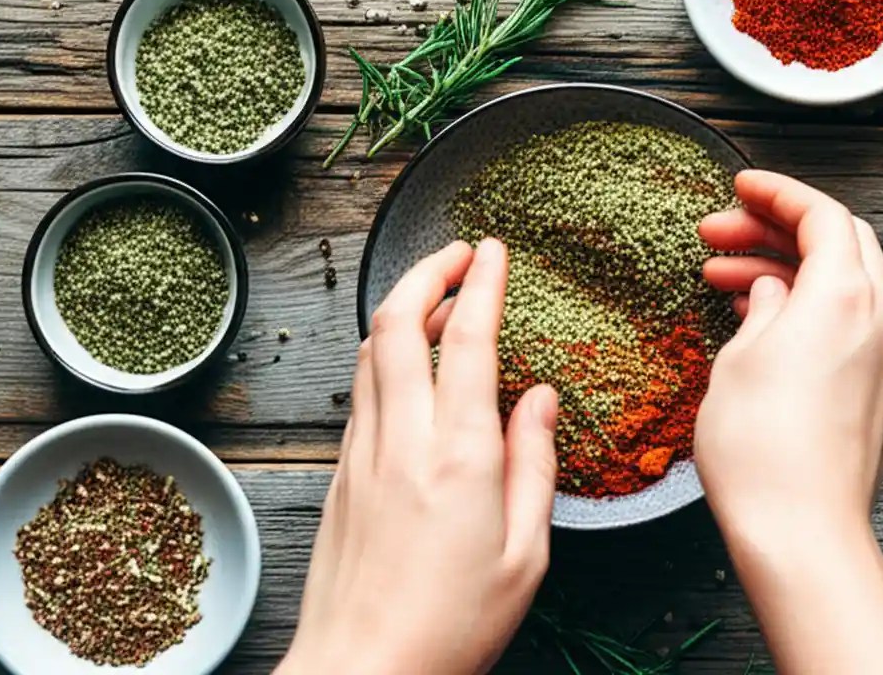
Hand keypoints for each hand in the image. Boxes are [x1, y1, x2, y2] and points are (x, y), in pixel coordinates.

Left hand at [278, 239, 558, 674]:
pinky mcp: (341, 474)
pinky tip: (406, 365)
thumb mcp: (524, 554)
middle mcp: (403, 440)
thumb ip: (534, 466)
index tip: (494, 251)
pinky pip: (359, 389)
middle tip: (457, 252)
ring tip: (436, 298)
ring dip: (400, 307)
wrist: (362, 673)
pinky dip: (382, 353)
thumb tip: (541, 400)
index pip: (467, 339)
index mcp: (460, 457)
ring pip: (368, 350)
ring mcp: (362, 453)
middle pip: (396, 321)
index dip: (481, 283)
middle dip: (426, 270)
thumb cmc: (451, 627)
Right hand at [695, 171, 882, 673]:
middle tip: (718, 237)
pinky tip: (762, 324)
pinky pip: (850, 326)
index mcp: (845, 296)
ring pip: (844, 285)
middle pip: (839, 243)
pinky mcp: (880, 393)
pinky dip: (810, 309)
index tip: (740, 186)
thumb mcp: (740, 360)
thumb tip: (773, 292)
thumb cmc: (762, 451)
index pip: (821, 213)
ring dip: (788, 272)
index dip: (777, 192)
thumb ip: (763, 307)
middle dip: (776, 231)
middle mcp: (880, 319)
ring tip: (723, 283)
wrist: (801, 533)